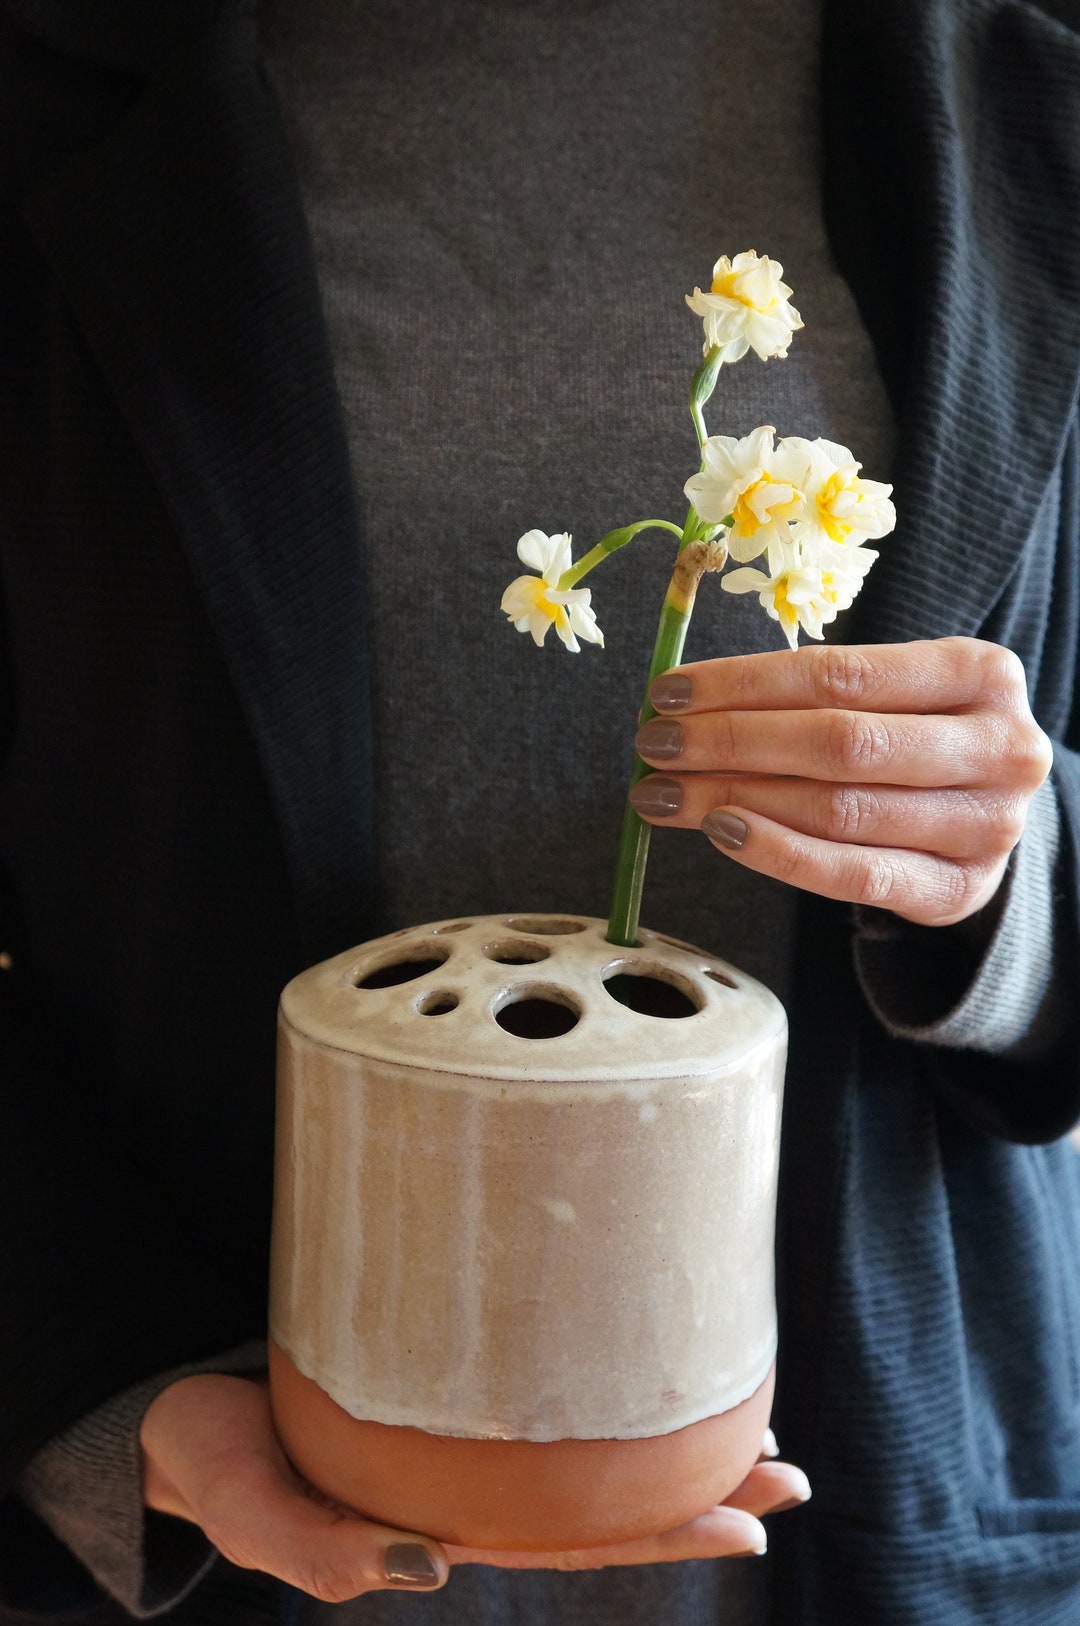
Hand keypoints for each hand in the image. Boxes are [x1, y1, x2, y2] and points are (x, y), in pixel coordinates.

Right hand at [140, 1376, 808, 1600]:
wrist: (187, 1411)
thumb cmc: (218, 1459)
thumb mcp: (253, 1514)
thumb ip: (324, 1555)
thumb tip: (433, 1571)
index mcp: (438, 1522)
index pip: (574, 1539)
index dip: (664, 1530)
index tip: (751, 1520)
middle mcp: (469, 1487)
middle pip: (601, 1498)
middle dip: (699, 1488)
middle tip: (790, 1473)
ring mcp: (459, 1440)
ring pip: (583, 1448)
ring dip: (668, 1444)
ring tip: (756, 1430)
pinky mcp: (439, 1386)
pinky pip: (537, 1396)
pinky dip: (601, 1390)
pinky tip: (641, 1369)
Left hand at [631, 637, 1052, 927]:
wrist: (988, 807)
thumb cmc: (917, 732)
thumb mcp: (891, 691)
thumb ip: (810, 692)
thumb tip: (682, 705)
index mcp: (981, 673)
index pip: (839, 674)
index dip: (743, 684)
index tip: (667, 693)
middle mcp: (1000, 748)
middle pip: (838, 743)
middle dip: (729, 742)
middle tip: (653, 745)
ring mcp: (988, 827)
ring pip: (838, 810)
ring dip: (734, 799)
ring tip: (663, 793)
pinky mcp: (960, 891)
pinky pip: (854, 877)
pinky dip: (778, 854)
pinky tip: (719, 832)